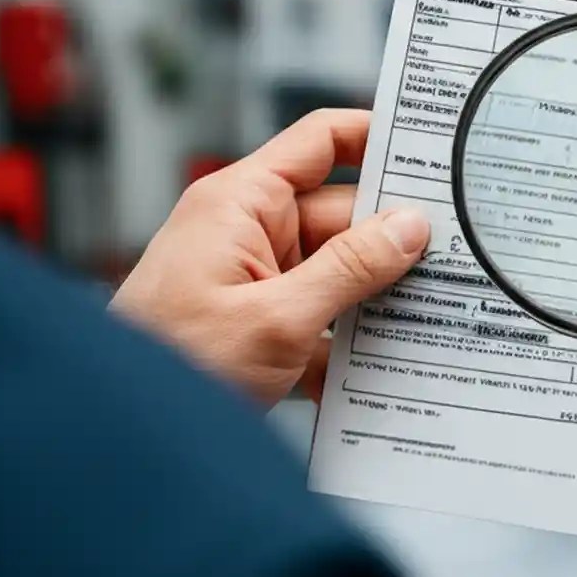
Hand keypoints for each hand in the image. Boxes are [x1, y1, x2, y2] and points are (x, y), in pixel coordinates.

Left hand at [111, 109, 429, 407]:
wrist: (121, 440)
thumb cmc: (171, 365)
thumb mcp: (278, 317)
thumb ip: (351, 269)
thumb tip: (410, 227)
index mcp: (242, 203)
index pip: (321, 142)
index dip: (377, 137)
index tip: (432, 150)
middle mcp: (249, 231)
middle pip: (343, 216)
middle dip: (392, 242)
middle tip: (455, 258)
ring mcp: (255, 278)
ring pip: (338, 272)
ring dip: (374, 299)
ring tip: (429, 317)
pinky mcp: (260, 322)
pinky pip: (321, 316)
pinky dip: (349, 341)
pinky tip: (383, 366)